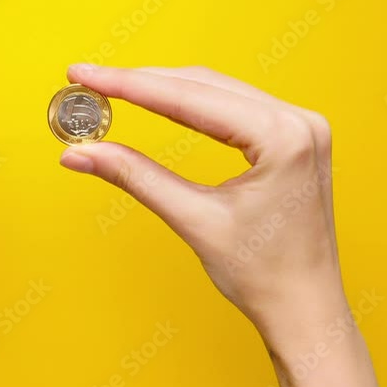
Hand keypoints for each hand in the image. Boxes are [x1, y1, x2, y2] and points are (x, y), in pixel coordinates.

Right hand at [59, 64, 378, 386]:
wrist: (305, 311)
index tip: (85, 75)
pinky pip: (233, 105)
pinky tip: (158, 100)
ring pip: (217, 90)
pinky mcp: (293, 137)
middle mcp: (299, 121)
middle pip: (203, 85)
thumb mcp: (194, 219)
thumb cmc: (264, 276)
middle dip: (141, 83)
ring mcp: (301, 126)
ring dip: (163, 89)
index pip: (190, 98)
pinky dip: (191, 103)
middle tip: (88, 81)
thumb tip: (81, 151)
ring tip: (112, 89)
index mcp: (284, 137)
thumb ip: (136, 176)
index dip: (130, 84)